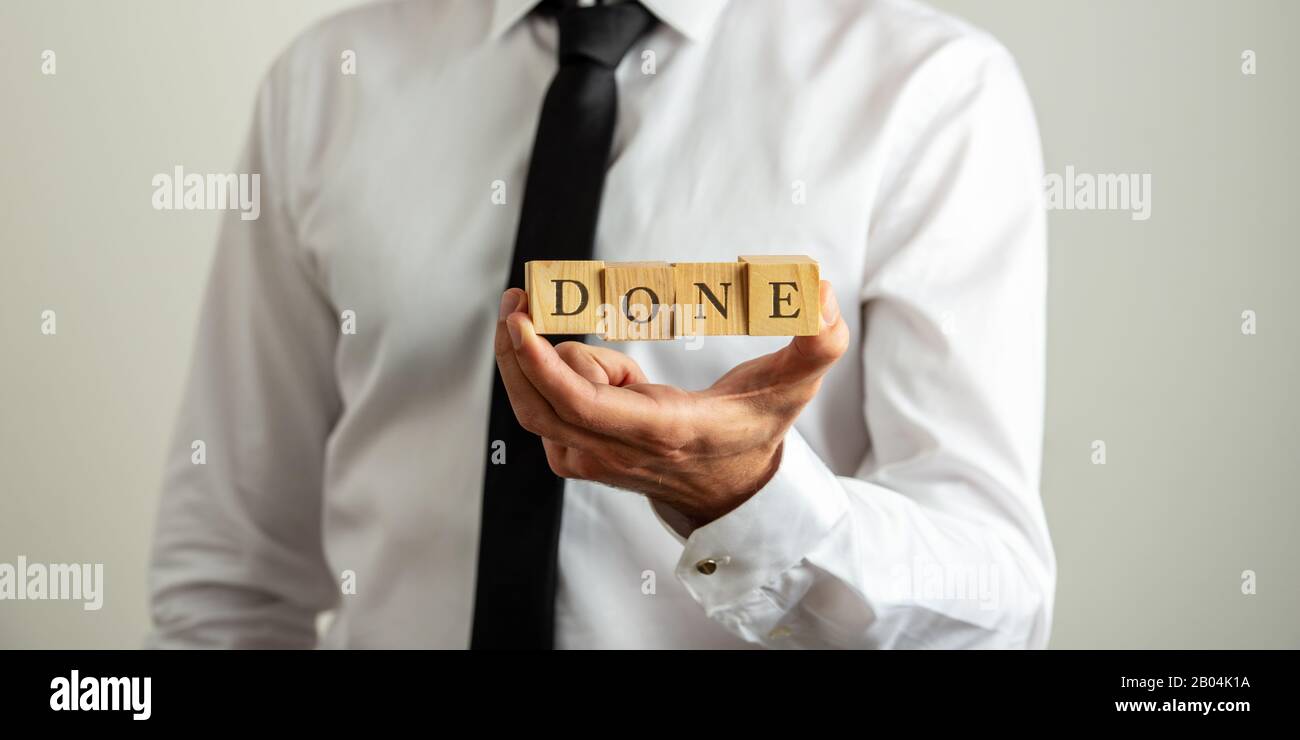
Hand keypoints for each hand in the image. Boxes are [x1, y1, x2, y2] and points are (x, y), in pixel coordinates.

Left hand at [493, 281, 849, 526]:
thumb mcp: (796, 384)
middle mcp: (619, 453)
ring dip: (553, 365)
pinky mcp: (579, 460)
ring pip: (539, 407)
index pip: (580, 402)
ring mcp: (593, 462)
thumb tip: (819, 290)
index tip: (520, 318)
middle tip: (519, 297)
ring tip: (616, 358)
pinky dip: (563, 383)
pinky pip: (549, 413)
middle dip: (516, 349)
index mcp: (663, 431)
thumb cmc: (756, 430)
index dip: (540, 361)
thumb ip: (818, 338)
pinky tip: (606, 380)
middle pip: (537, 404)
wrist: (733, 492)